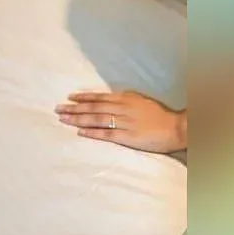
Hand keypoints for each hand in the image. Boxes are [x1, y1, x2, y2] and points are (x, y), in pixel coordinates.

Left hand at [56, 90, 185, 153]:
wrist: (175, 127)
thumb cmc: (160, 115)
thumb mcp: (142, 101)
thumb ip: (126, 100)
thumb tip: (110, 100)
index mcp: (126, 99)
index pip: (99, 97)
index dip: (83, 98)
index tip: (69, 98)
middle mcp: (122, 108)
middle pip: (93, 107)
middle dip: (74, 108)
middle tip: (58, 109)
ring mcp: (124, 122)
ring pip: (96, 119)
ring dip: (78, 119)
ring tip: (63, 120)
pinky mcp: (127, 136)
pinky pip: (105, 134)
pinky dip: (92, 132)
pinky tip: (80, 132)